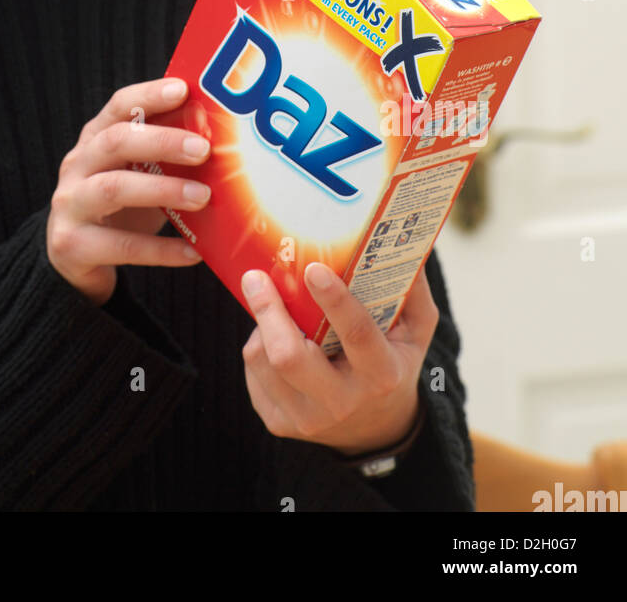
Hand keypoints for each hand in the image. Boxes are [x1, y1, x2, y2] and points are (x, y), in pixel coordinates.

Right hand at [47, 76, 210, 306]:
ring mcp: (70, 205)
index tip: (184, 90)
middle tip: (203, 150)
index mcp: (94, 140)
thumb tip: (219, 137)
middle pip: (115, 142)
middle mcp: (77, 166)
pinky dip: (160, 250)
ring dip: (162, 190)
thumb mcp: (134, 172)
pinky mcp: (72, 245)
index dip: (149, 96)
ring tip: (203, 196)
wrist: (72, 259)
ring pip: (114, 189)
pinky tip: (193, 252)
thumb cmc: (117, 207)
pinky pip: (121, 246)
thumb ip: (164, 154)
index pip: (119, 107)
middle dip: (161, 142)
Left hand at [240, 262, 437, 455]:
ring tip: (270, 305)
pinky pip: (253, 374)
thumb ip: (411, 289)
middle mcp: (343, 402)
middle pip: (289, 356)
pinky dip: (258, 346)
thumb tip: (396, 241)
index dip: (334, 300)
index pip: (356, 335)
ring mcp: (307, 419)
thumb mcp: (415, 330)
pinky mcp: (280, 424)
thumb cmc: (392, 361)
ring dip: (261, 324)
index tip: (313, 268)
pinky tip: (273, 338)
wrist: (376, 427)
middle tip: (256, 276)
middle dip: (268, 310)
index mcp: (381, 374)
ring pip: (263, 360)